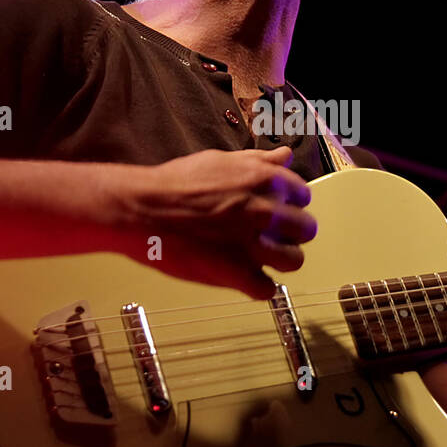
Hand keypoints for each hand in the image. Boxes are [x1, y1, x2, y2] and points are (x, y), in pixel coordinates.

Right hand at [113, 146, 315, 299]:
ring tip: (258, 258)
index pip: (303, 196)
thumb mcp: (220, 161)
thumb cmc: (175, 183)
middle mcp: (266, 211)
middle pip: (305, 230)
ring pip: (294, 261)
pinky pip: (267, 289)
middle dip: (289, 233)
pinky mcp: (238, 273)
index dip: (289, 204)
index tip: (275, 210)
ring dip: (279, 261)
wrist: (141, 209)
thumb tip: (285, 157)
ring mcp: (254, 244)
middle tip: (267, 235)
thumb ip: (258, 161)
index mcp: (265, 180)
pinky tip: (242, 277)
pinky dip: (256, 286)